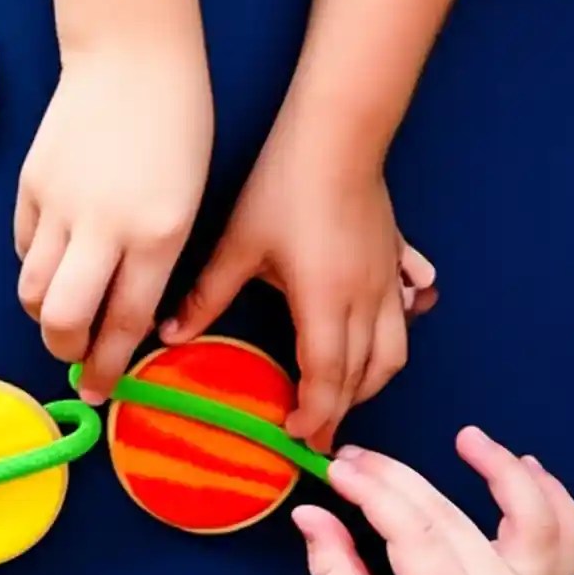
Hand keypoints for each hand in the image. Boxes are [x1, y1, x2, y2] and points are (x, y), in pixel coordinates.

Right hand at [16, 48, 211, 402]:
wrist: (134, 57)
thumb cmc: (179, 129)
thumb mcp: (185, 204)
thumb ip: (154, 261)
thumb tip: (121, 316)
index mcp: (157, 234)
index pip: (123, 323)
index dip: (109, 367)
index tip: (101, 391)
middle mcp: (103, 227)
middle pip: (60, 318)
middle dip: (65, 350)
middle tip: (75, 354)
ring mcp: (59, 205)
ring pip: (31, 290)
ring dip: (43, 314)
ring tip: (62, 312)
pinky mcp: (30, 186)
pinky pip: (24, 248)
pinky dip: (37, 266)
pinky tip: (56, 258)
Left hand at [161, 122, 432, 450]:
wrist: (337, 136)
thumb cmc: (284, 188)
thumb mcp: (237, 246)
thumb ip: (206, 296)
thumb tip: (168, 335)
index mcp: (325, 304)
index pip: (327, 378)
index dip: (315, 414)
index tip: (298, 437)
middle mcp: (365, 300)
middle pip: (364, 374)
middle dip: (342, 410)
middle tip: (319, 434)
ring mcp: (388, 281)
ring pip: (393, 351)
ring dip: (369, 381)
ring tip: (343, 397)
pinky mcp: (396, 261)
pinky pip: (405, 315)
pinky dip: (391, 341)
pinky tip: (377, 340)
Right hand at [293, 428, 573, 574]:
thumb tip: (309, 515)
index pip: (412, 532)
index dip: (372, 491)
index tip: (337, 470)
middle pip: (450, 517)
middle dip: (396, 477)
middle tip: (356, 458)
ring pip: (534, 517)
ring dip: (503, 469)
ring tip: (467, 438)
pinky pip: (570, 537)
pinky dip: (555, 496)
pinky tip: (527, 465)